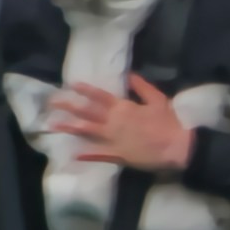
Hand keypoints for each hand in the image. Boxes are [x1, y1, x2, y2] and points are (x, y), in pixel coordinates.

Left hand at [48, 74, 199, 174]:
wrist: (177, 147)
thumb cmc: (169, 122)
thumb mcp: (157, 99)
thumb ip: (142, 87)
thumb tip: (130, 75)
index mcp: (124, 108)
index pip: (100, 96)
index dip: (85, 90)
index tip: (71, 85)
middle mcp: (114, 122)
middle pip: (88, 112)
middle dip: (69, 106)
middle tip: (53, 102)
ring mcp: (114, 140)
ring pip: (88, 132)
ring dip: (70, 128)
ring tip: (54, 125)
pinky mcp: (118, 155)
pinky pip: (99, 155)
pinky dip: (87, 154)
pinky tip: (74, 154)